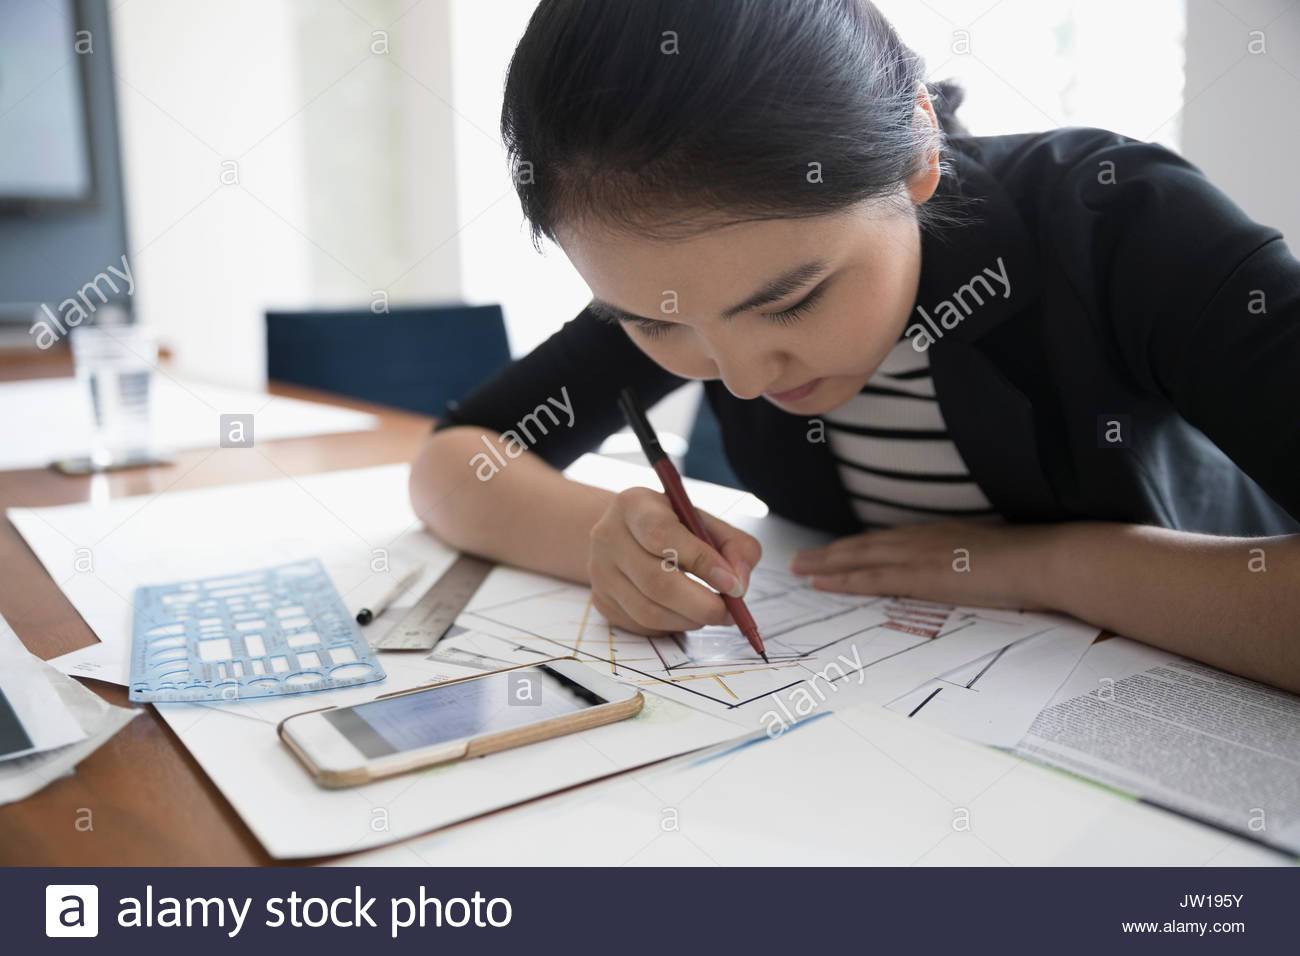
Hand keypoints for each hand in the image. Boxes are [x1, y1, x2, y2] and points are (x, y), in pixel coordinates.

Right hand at [588, 487, 762, 635]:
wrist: (624, 535)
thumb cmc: (672, 527)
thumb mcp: (705, 522)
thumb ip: (735, 546)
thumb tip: (738, 584)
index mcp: (634, 505)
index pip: (662, 534)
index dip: (701, 561)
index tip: (732, 584)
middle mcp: (608, 536)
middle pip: (656, 581)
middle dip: (702, 604)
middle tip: (730, 613)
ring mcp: (600, 572)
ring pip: (649, 611)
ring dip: (690, 619)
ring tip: (711, 612)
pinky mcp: (602, 601)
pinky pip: (642, 626)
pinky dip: (673, 626)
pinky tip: (685, 613)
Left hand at [790, 520, 1057, 609]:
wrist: (1041, 560)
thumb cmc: (1026, 563)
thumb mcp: (986, 557)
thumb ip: (965, 562)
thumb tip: (959, 572)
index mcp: (937, 533)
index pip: (886, 540)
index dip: (856, 546)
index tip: (833, 551)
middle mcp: (920, 538)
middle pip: (864, 545)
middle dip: (830, 553)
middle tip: (798, 560)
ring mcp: (918, 554)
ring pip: (859, 558)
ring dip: (826, 564)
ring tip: (798, 570)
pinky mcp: (920, 575)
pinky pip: (871, 578)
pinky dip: (843, 579)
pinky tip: (822, 583)